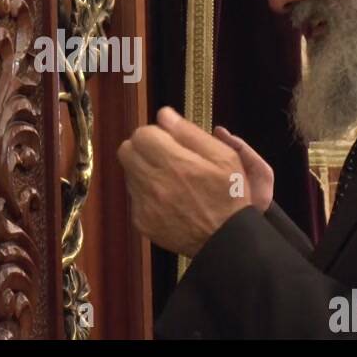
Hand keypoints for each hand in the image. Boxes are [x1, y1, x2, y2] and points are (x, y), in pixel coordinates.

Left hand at [117, 107, 263, 256]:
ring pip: (128, 172)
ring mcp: (145, 205)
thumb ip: (190, 132)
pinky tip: (168, 198)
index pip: (142, 133)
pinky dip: (146, 193)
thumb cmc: (230, 196)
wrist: (226, 241)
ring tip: (169, 178)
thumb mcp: (224, 157)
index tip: (169, 141)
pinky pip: (133, 197)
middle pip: (126, 150)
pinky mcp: (142, 222)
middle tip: (163, 155)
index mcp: (176, 164)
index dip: (156, 133)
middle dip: (143, 148)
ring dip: (143, 169)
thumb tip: (165, 115)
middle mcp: (155, 184)